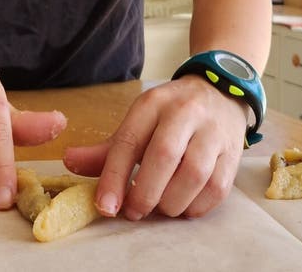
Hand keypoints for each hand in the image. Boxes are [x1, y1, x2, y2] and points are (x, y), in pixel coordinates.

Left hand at [63, 77, 246, 218]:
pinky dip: (196, 206)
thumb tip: (69, 162)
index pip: (130, 139)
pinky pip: (217, 188)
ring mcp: (213, 131)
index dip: (114, 176)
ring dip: (171, 202)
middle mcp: (185, 112)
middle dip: (145, 192)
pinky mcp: (233, 153)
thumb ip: (108, 148)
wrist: (221, 91)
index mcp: (154, 103)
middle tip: (134, 211)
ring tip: (160, 208)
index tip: (105, 207)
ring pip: (194, 174)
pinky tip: (183, 206)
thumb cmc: (172, 114)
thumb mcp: (139, 120)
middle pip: (164, 155)